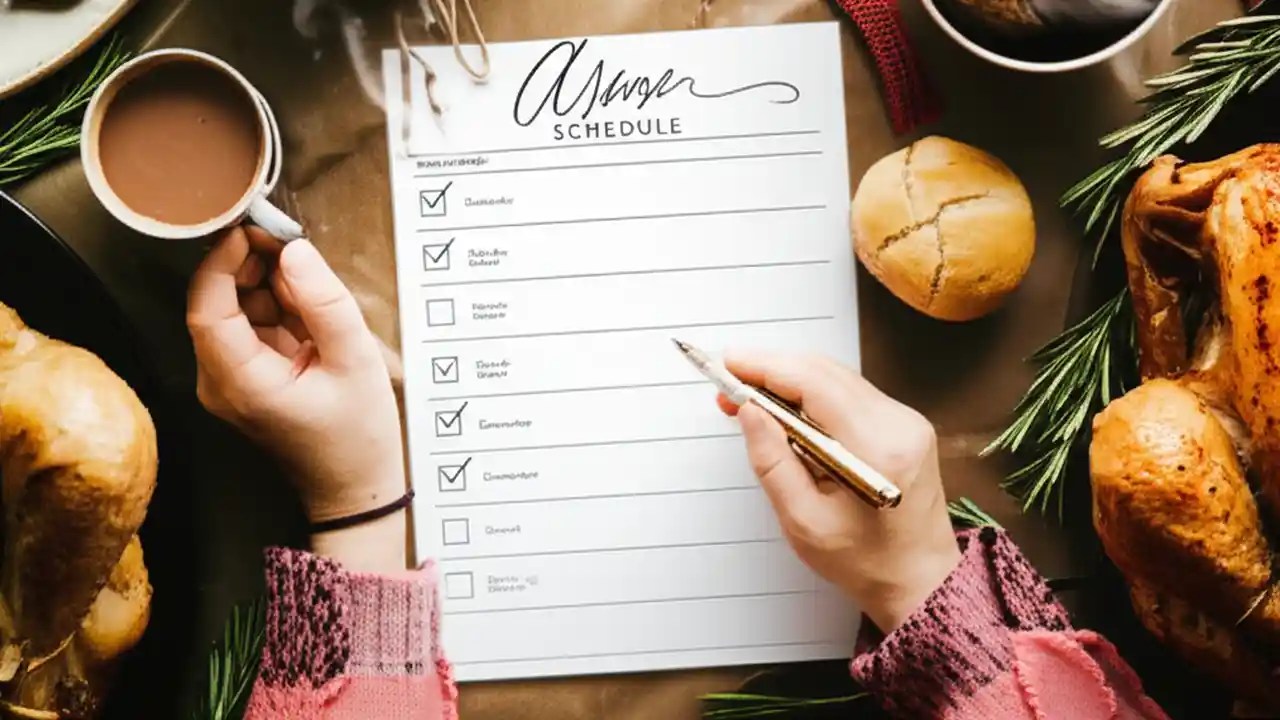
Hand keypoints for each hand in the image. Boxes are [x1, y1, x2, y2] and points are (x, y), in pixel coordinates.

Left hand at [187, 227, 406, 571]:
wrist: (356, 490)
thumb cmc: (358, 435)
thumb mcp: (355, 361)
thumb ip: (324, 302)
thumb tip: (294, 252)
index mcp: (239, 382)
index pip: (207, 307)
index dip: (224, 261)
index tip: (256, 231)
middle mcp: (220, 382)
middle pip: (215, 304)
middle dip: (250, 268)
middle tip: (294, 249)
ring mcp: (229, 382)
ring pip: (235, 312)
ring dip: (269, 288)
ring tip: (316, 295)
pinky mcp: (244, 379)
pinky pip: (250, 329)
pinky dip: (278, 310)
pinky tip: (311, 317)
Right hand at [719, 352, 959, 631]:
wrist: (919, 581)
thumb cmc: (865, 563)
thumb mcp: (803, 521)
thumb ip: (772, 461)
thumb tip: (749, 411)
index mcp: (877, 450)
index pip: (814, 385)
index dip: (766, 368)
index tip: (729, 364)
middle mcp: (899, 424)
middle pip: (825, 372)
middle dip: (771, 370)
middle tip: (729, 383)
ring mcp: (907, 420)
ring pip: (837, 377)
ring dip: (790, 380)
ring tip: (749, 397)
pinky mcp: (904, 424)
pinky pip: (850, 393)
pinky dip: (813, 393)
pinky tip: (786, 409)